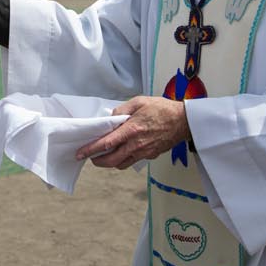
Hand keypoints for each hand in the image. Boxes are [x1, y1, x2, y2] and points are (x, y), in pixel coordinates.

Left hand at [75, 96, 189, 168]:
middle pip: (111, 160)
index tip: (81, 153)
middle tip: (91, 157)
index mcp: (132, 130)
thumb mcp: (140, 102)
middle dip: (98, 161)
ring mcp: (144, 152)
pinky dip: (124, 159)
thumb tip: (111, 118)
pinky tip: (123, 150)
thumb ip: (122, 110)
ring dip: (111, 162)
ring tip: (106, 154)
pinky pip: (133, 161)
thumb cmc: (163, 109)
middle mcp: (136, 145)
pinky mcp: (150, 156)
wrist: (184, 121)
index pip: (106, 143)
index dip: (91, 150)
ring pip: (121, 164)